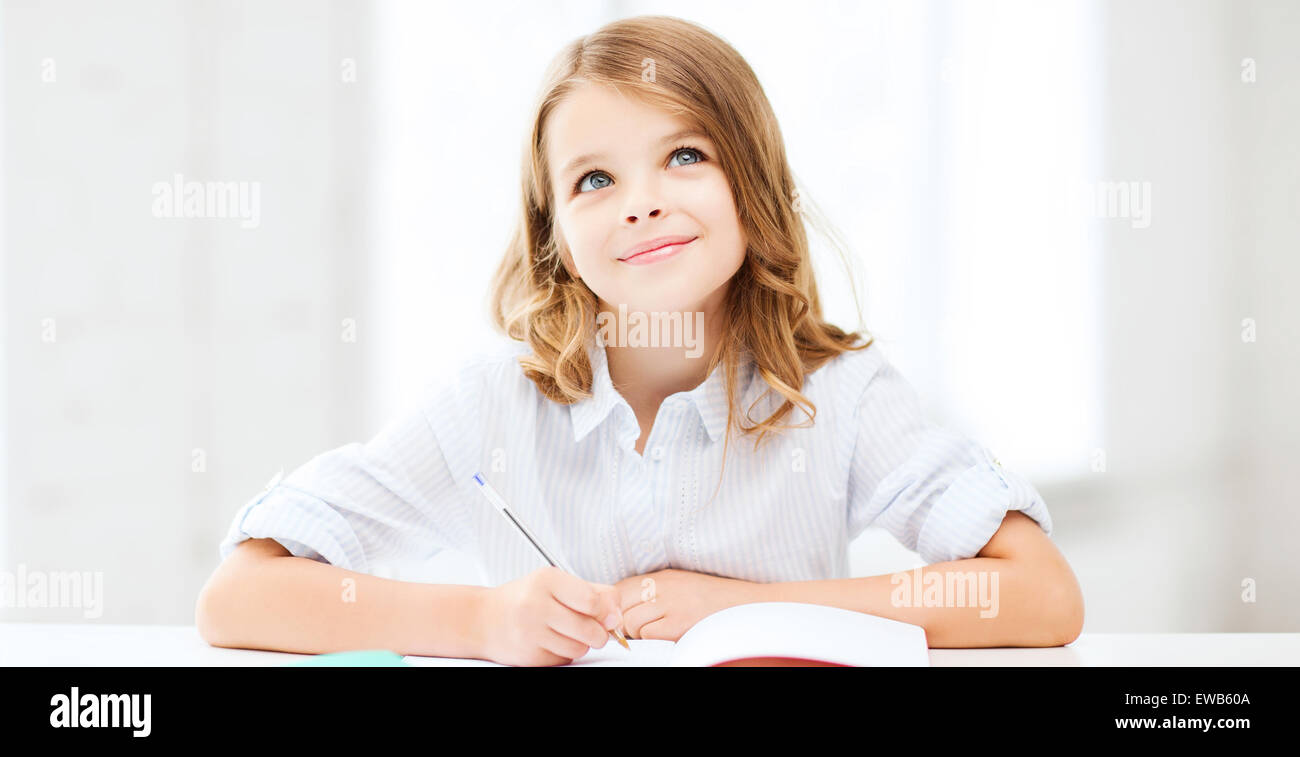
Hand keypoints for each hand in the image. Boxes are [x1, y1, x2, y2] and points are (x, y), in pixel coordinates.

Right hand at [476, 566, 623, 665]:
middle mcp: (536, 604)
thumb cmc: (524, 599)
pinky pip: (564, 660)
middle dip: (599, 634)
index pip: (593, 601)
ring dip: (581, 644)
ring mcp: (530, 632)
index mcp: (547, 579)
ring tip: (566, 633)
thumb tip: (617, 615)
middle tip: (594, 630)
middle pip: (590, 629)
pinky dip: (564, 654)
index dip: (608, 612)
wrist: (483, 619)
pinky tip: (550, 641)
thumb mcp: (555, 584)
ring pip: (579, 648)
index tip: (609, 615)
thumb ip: (592, 592)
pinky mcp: (528, 656)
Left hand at [613, 568, 762, 641]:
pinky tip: (667, 639)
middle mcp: (664, 585)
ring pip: (631, 621)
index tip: (622, 618)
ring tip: (656, 635)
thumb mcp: (681, 586)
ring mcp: (673, 603)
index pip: (620, 588)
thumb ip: (654, 592)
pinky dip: (652, 641)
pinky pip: (648, 634)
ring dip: (638, 634)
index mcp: (663, 576)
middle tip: (635, 632)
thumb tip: (622, 609)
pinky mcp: (681, 622)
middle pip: (621, 604)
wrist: (748, 607)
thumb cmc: (713, 602)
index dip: (615, 606)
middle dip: (622, 621)